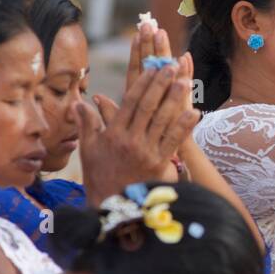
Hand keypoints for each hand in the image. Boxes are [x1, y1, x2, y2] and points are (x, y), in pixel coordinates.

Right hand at [81, 23, 199, 199]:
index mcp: (113, 134)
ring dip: (174, 100)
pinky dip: (184, 126)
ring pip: (162, 121)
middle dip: (160, 85)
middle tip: (170, 66)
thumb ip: (87, 124)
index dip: (142, 83)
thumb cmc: (100, 178)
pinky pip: (173, 142)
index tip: (151, 67)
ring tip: (185, 82)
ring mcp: (145, 153)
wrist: (112, 207)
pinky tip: (194, 113)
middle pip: (147, 107)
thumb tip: (80, 102)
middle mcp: (129, 141)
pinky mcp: (158, 165)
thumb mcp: (89, 150)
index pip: (130, 103)